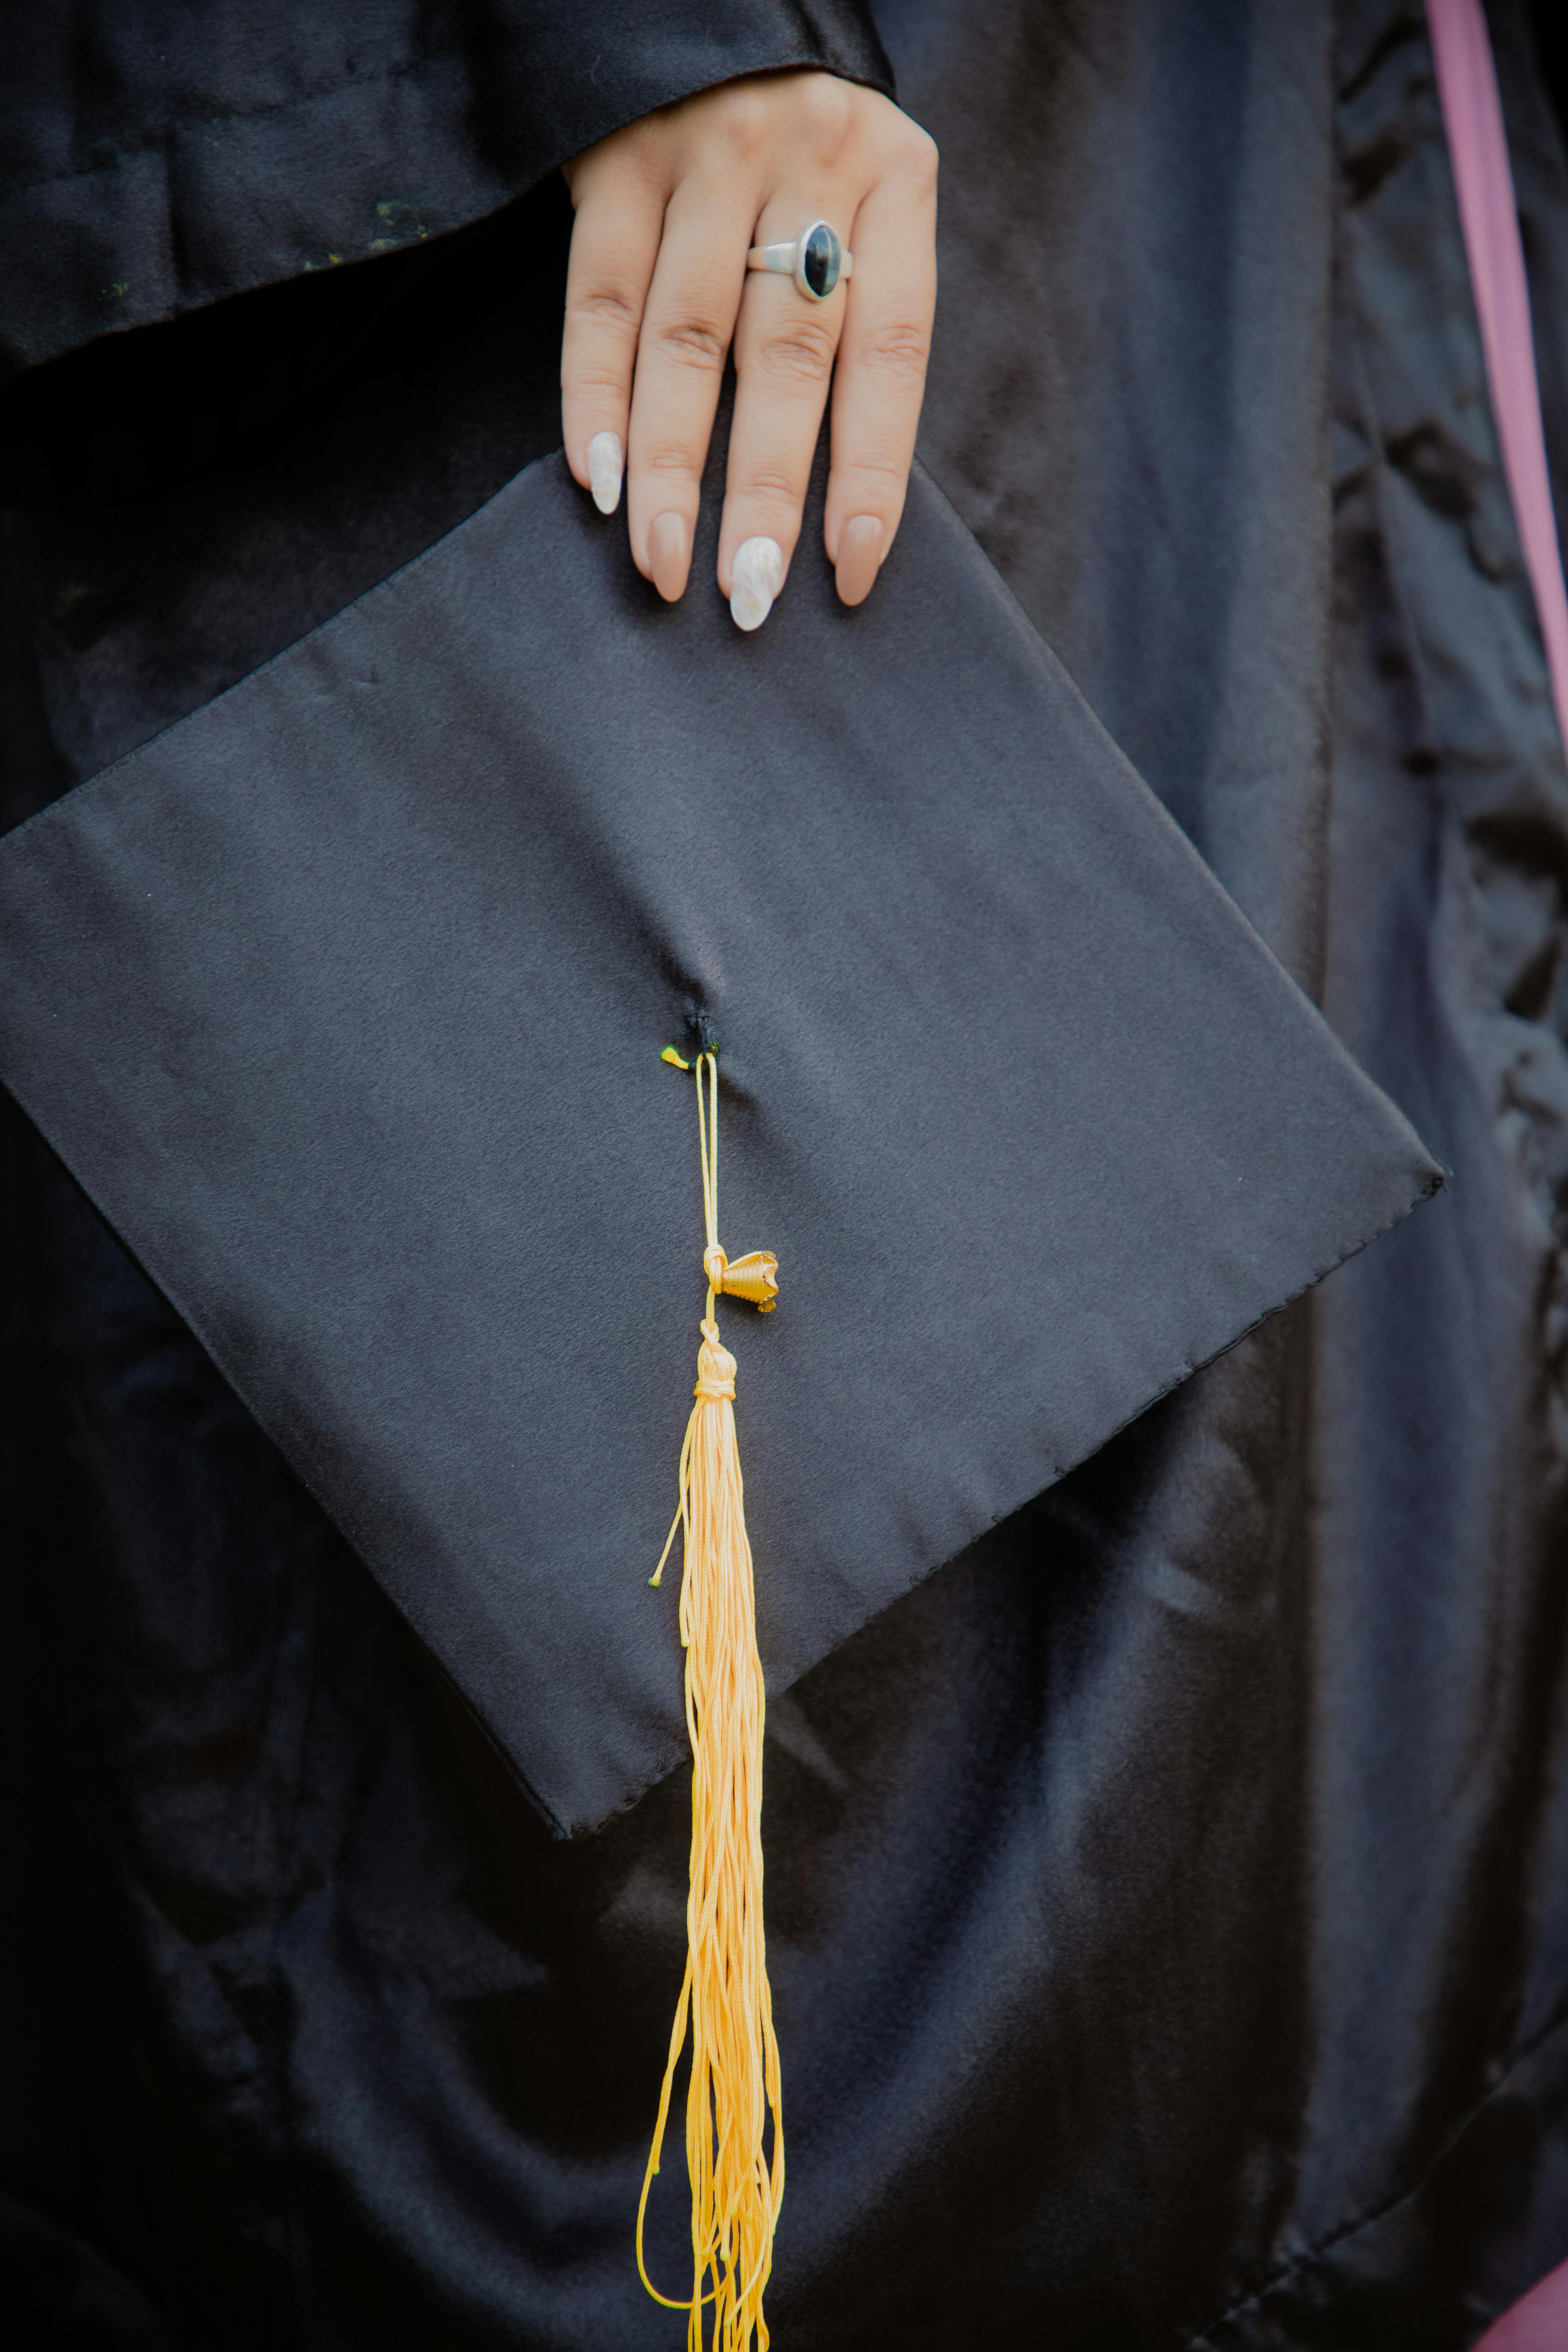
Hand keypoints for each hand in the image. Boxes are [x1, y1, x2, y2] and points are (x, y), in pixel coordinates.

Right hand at [560, 71, 936, 626]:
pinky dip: (594, 398)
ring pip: (686, 344)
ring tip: (662, 566)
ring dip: (671, 470)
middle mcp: (807, 162)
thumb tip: (827, 494)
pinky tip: (597, 481)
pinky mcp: (616, 159)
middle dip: (762, 494)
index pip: (889, 357)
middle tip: (745, 598)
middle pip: (785, 361)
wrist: (711, 0)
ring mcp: (706, 155)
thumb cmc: (800, 141)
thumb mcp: (862, 197)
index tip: (848, 574)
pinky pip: (599, 301)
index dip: (869, 475)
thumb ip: (856, 313)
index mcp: (894, 182)